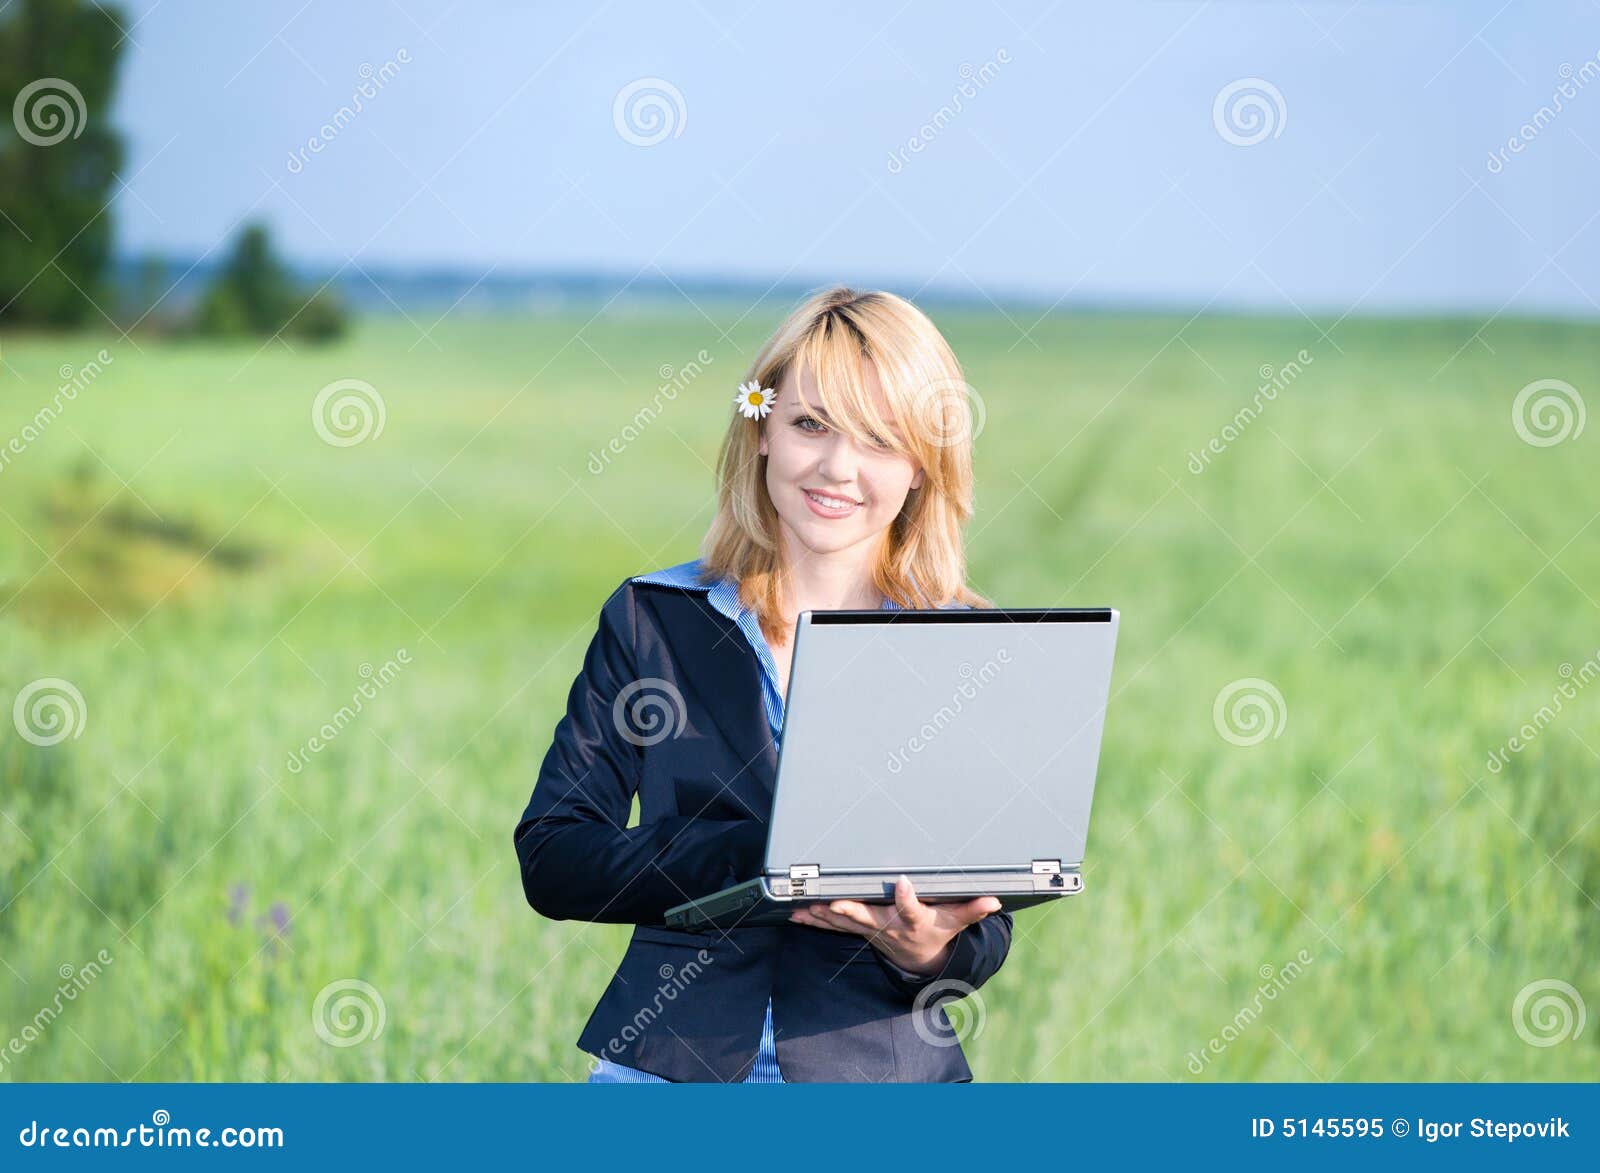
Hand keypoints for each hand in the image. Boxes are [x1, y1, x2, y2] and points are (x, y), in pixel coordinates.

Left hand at [788, 874, 1001, 975]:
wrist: (921, 960)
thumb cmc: (937, 932)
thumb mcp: (956, 921)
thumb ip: (972, 909)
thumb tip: (993, 901)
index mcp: (914, 921)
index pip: (912, 909)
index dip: (908, 898)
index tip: (904, 882)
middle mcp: (890, 927)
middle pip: (869, 918)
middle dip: (851, 911)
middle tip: (833, 902)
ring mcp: (871, 930)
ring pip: (845, 923)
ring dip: (825, 916)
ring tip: (806, 907)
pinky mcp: (859, 930)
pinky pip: (834, 927)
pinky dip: (815, 921)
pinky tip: (797, 914)